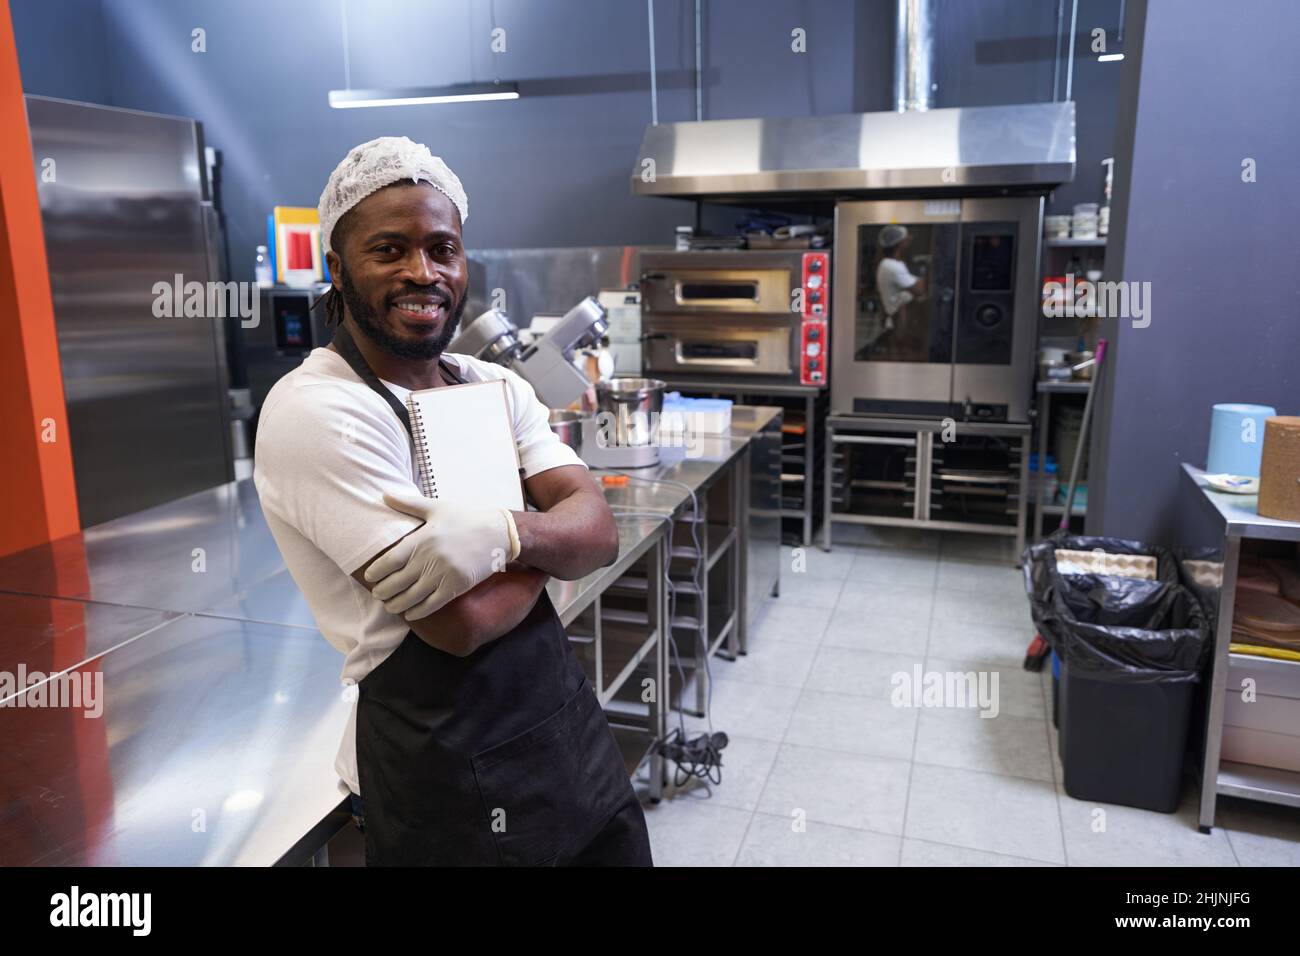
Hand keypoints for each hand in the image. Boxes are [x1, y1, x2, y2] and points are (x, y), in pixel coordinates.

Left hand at [364, 491, 519, 620]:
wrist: (498, 532)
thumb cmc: (466, 518)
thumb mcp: (437, 507)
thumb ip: (409, 503)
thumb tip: (383, 494)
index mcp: (422, 539)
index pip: (390, 560)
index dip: (376, 572)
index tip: (370, 577)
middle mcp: (430, 558)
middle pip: (397, 582)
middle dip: (383, 592)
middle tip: (378, 595)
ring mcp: (443, 573)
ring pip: (412, 596)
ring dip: (397, 605)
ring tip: (391, 606)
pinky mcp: (456, 586)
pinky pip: (432, 604)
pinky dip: (418, 612)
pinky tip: (410, 614)